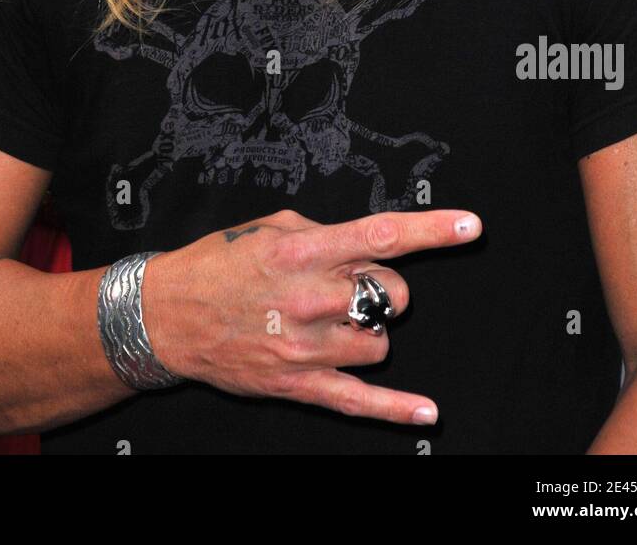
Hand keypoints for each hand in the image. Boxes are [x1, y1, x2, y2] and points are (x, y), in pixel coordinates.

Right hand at [141, 207, 481, 424]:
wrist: (166, 315)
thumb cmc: (217, 263)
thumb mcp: (269, 227)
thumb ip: (323, 233)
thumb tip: (364, 244)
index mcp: (304, 250)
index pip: (381, 236)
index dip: (432, 231)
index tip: (470, 226)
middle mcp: (309, 298)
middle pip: (389, 295)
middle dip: (382, 288)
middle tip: (353, 284)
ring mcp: (305, 346)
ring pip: (378, 343)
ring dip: (368, 330)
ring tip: (334, 321)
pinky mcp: (297, 384)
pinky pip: (359, 401)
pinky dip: (397, 409)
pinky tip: (427, 411)